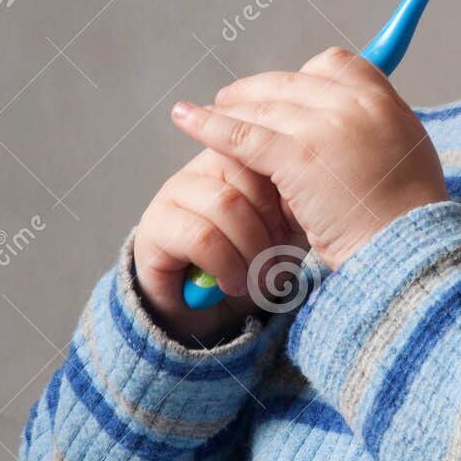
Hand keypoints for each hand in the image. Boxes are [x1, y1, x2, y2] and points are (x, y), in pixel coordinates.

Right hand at [133, 142, 309, 346]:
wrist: (216, 315)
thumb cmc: (254, 266)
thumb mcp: (288, 228)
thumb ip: (295, 196)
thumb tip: (306, 174)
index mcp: (237, 158)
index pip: (264, 145)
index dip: (284, 190)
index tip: (295, 224)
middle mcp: (201, 168)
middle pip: (247, 170)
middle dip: (270, 222)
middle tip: (277, 255)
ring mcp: (174, 194)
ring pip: (225, 203)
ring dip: (250, 249)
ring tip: (257, 276)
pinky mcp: (155, 228)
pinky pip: (200, 236)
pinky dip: (226, 265)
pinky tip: (233, 283)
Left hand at [170, 46, 450, 271]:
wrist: (407, 251)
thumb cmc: (407, 221)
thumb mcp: (407, 159)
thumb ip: (377, 133)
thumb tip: (347, 130)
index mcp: (385, 103)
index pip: (336, 65)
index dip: (305, 78)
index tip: (290, 92)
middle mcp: (357, 104)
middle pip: (294, 81)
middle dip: (260, 90)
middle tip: (234, 98)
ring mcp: (327, 127)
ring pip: (266, 106)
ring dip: (233, 107)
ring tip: (209, 110)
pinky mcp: (298, 156)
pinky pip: (244, 134)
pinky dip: (210, 125)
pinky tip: (186, 118)